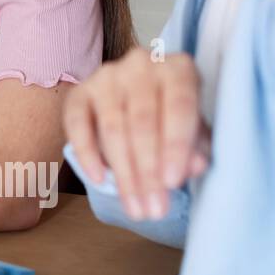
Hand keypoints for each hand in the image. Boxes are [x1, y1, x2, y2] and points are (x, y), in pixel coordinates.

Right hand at [63, 45, 210, 220]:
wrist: (136, 99)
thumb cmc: (172, 117)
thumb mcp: (194, 130)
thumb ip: (197, 146)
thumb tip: (193, 165)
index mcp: (178, 69)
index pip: (179, 106)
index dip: (176, 146)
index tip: (173, 182)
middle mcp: (141, 65)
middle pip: (143, 121)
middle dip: (147, 170)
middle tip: (153, 208)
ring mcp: (106, 76)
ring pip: (113, 127)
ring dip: (123, 172)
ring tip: (135, 207)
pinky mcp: (79, 91)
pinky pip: (77, 123)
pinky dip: (87, 153)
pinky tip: (99, 179)